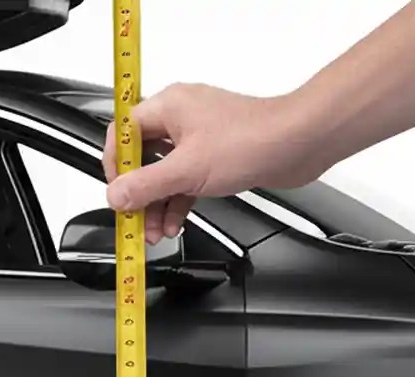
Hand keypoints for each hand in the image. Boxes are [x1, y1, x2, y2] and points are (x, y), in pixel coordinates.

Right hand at [103, 83, 327, 243]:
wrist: (299, 143)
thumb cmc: (252, 140)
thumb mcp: (186, 170)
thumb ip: (145, 185)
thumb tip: (115, 196)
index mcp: (167, 107)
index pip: (122, 135)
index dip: (115, 167)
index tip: (117, 194)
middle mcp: (180, 118)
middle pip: (142, 158)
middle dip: (138, 194)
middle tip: (134, 219)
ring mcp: (199, 137)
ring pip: (164, 174)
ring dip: (157, 204)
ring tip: (155, 230)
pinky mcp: (215, 156)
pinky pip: (185, 181)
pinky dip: (178, 202)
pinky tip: (174, 224)